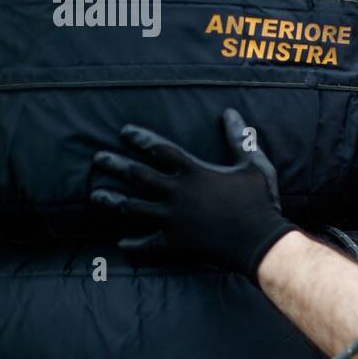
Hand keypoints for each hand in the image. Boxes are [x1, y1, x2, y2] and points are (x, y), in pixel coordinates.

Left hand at [91, 108, 295, 281]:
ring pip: (132, 207)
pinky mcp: (174, 243)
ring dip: (112, 201)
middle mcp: (177, 193)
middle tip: (98, 158)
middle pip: (136, 175)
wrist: (260, 241)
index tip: (124, 132)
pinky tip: (122, 244)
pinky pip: (146, 245)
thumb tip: (230, 113)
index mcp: (194, 171)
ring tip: (97, 196)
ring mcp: (172, 219)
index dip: (139, 138)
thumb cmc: (260, 201)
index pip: (159, 149)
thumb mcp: (254, 165)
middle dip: (114, 164)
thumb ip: (239, 138)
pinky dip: (133, 245)